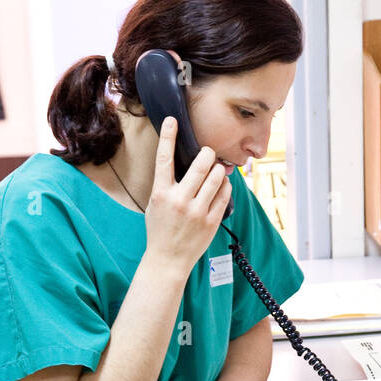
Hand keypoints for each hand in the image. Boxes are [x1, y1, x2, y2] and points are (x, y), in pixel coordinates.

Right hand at [145, 117, 232, 275]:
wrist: (168, 260)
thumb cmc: (160, 229)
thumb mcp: (155, 204)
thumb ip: (167, 184)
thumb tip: (183, 162)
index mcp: (161, 194)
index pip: (164, 159)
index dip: (168, 137)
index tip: (172, 120)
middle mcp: (179, 201)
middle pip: (200, 165)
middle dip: (207, 153)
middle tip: (208, 152)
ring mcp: (197, 212)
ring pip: (216, 177)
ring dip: (218, 168)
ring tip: (216, 169)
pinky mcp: (211, 221)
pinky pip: (224, 194)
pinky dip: (225, 185)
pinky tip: (222, 184)